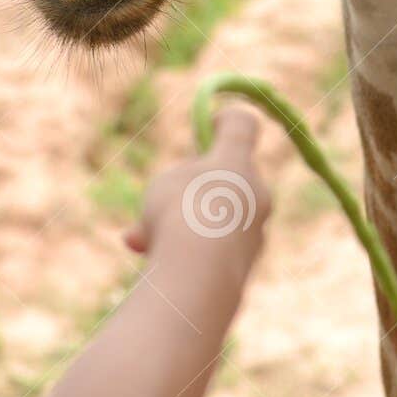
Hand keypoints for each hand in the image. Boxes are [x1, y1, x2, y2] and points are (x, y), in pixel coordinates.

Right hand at [124, 108, 271, 301]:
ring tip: (138, 238)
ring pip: (212, 220)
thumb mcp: (173, 178)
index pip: (243, 126)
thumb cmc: (182, 213)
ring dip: (178, 225)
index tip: (206, 129)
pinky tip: (148, 256)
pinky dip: (184, 251)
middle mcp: (257, 196)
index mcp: (242, 164)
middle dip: (189, 190)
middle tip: (156, 201)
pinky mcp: (243, 268)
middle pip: (225, 180)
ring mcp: (254, 235)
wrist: (199, 274)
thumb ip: (184, 174)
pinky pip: (209, 252)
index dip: (223, 122)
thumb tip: (186, 191)